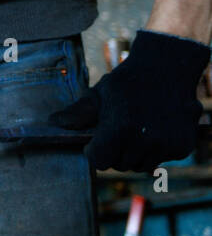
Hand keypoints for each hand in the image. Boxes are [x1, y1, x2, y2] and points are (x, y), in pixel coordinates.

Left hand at [50, 29, 209, 170]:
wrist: (168, 70)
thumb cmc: (127, 82)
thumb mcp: (99, 94)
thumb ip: (78, 113)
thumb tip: (53, 122)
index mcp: (120, 130)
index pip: (99, 162)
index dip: (95, 151)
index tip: (96, 140)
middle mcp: (144, 142)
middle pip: (119, 165)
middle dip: (114, 152)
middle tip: (117, 131)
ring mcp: (166, 146)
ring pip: (140, 165)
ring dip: (134, 154)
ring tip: (134, 130)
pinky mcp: (182, 147)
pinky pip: (160, 160)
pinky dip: (155, 151)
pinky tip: (154, 129)